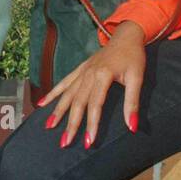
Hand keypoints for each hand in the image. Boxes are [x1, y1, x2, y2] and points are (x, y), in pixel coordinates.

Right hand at [37, 20, 145, 149]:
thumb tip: (132, 127)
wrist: (126, 36)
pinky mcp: (80, 69)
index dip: (91, 125)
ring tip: (49, 126)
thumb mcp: (138, 78)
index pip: (95, 105)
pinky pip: (64, 82)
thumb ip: (132, 102)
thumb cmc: (134, 57)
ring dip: (58, 111)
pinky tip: (42, 103)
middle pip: (77, 102)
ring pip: (67, 94)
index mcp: (102, 76)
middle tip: (65, 143)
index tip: (88, 142)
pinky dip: (53, 93)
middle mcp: (88, 74)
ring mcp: (82, 71)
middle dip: (70, 124)